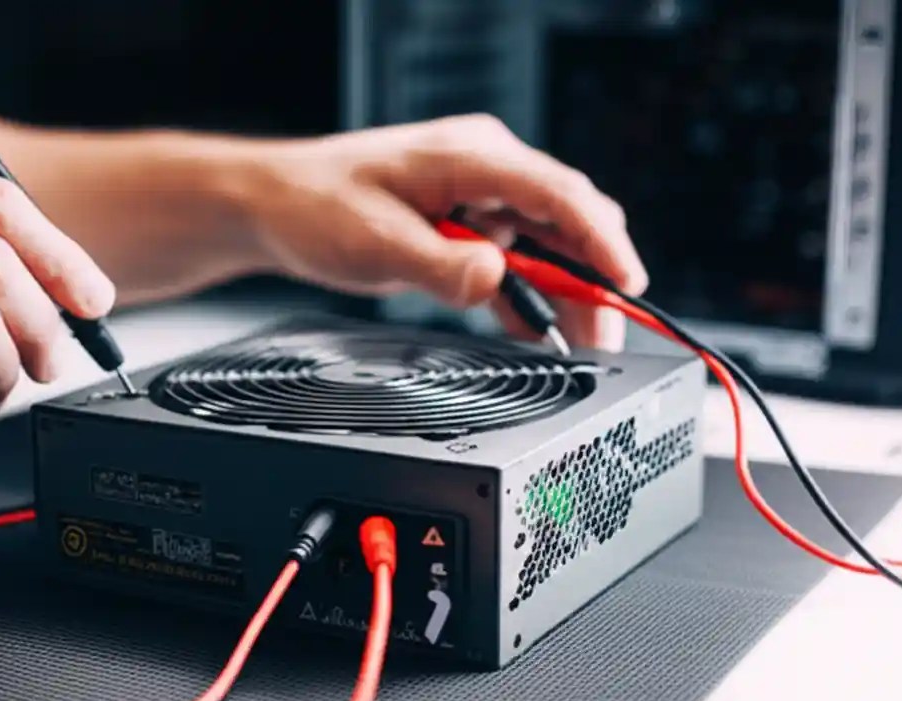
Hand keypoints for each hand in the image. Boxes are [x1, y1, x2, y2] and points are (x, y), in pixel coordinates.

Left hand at [241, 114, 646, 349]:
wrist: (274, 206)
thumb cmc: (316, 206)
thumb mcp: (376, 242)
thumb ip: (441, 266)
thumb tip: (496, 280)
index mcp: (470, 155)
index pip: (558, 193)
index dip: (600, 240)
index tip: (626, 283)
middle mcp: (484, 169)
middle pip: (566, 218)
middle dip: (594, 276)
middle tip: (610, 333)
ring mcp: (478, 196)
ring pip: (547, 244)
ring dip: (566, 293)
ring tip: (585, 344)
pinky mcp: (466, 226)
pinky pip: (515, 261)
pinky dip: (530, 296)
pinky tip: (541, 333)